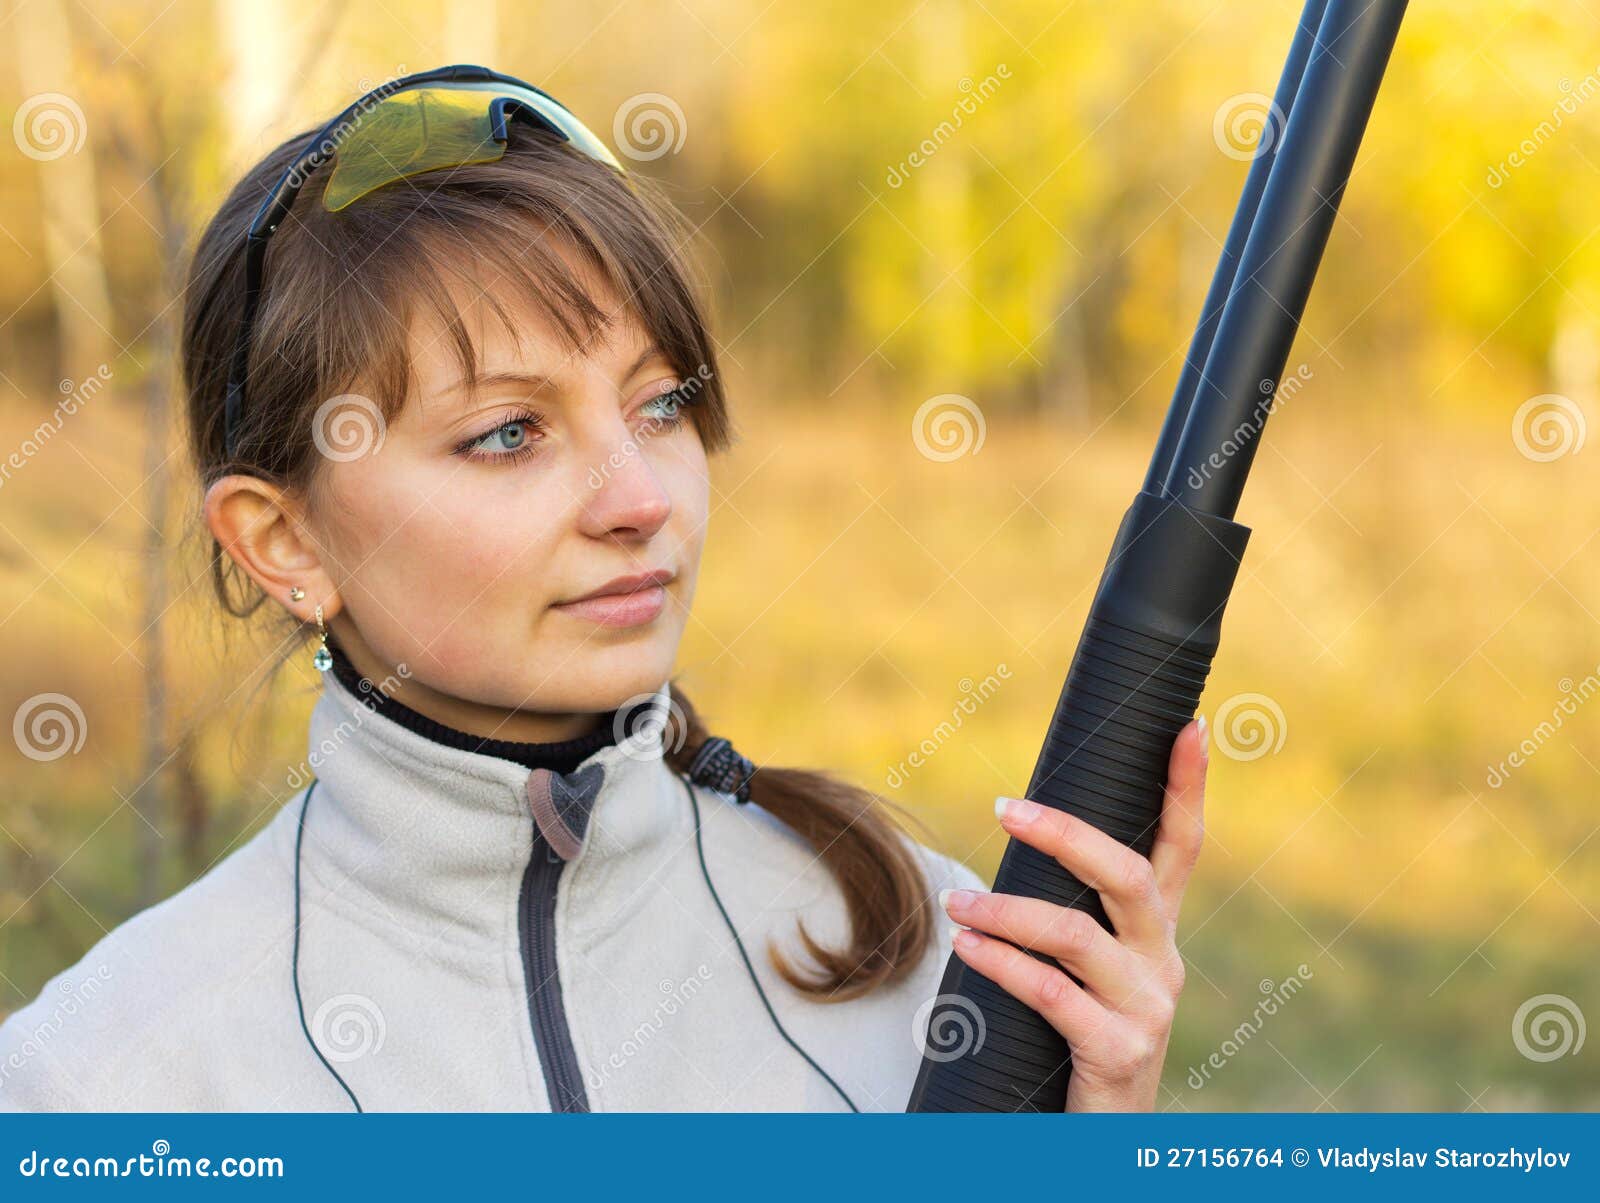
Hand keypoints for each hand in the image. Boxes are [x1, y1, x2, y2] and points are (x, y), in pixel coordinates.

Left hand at [941, 715, 1208, 1111]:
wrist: (1103, 1131)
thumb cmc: (1080, 1031)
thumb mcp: (1088, 965)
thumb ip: (1072, 907)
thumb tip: (1016, 829)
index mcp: (1156, 928)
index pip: (1183, 844)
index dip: (1187, 785)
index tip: (1187, 724)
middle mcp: (1163, 958)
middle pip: (1129, 875)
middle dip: (1066, 835)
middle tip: (1002, 807)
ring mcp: (1148, 1005)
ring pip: (1079, 935)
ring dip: (1008, 910)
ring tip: (955, 902)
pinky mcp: (1119, 1048)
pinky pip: (1053, 995)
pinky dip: (1002, 964)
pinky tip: (967, 946)